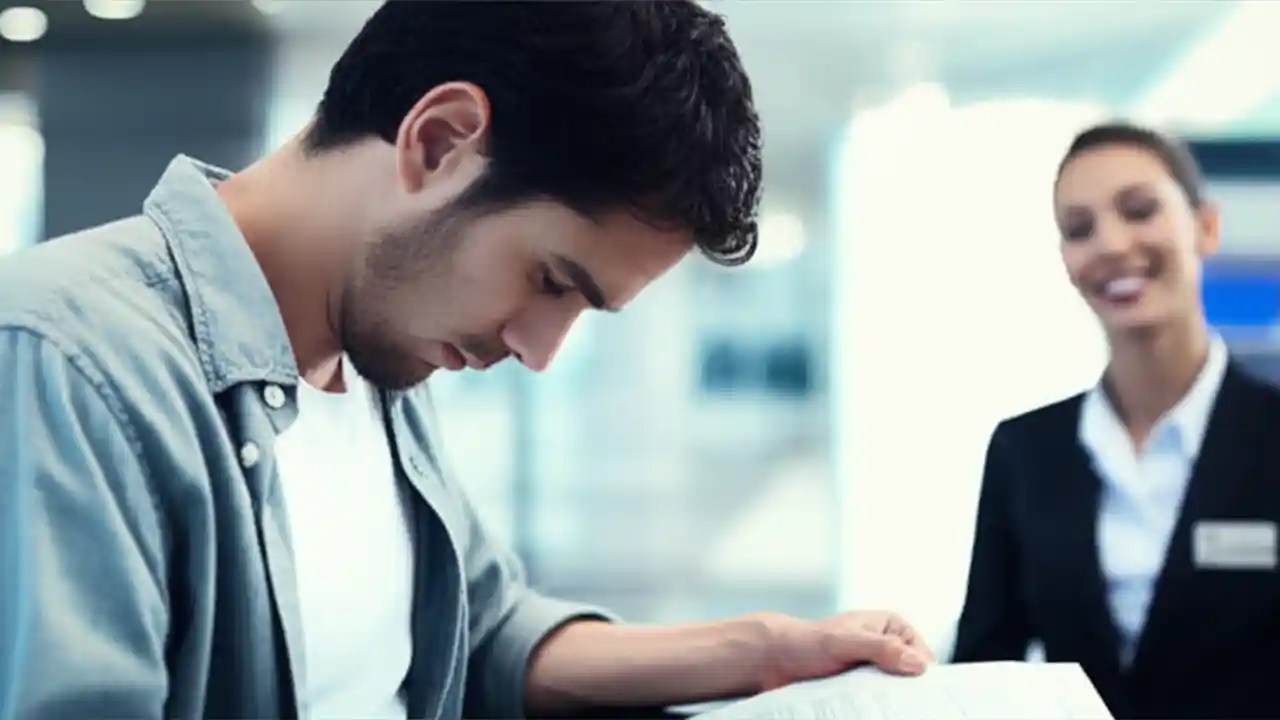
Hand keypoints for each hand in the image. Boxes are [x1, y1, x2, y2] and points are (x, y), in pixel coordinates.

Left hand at [751, 610, 934, 691]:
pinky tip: (870, 712)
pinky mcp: (862, 688)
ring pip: (897, 692)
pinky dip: (877, 708)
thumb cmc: (807, 642)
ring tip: (881, 708)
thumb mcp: (844, 642)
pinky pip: (879, 702)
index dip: (923, 677)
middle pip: (912, 678)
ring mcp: (876, 670)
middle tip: (899, 706)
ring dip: (890, 702)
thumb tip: (918, 664)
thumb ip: (880, 648)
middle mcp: (888, 648)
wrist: (775, 660)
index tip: (917, 694)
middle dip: (907, 692)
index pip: (924, 658)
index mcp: (892, 628)